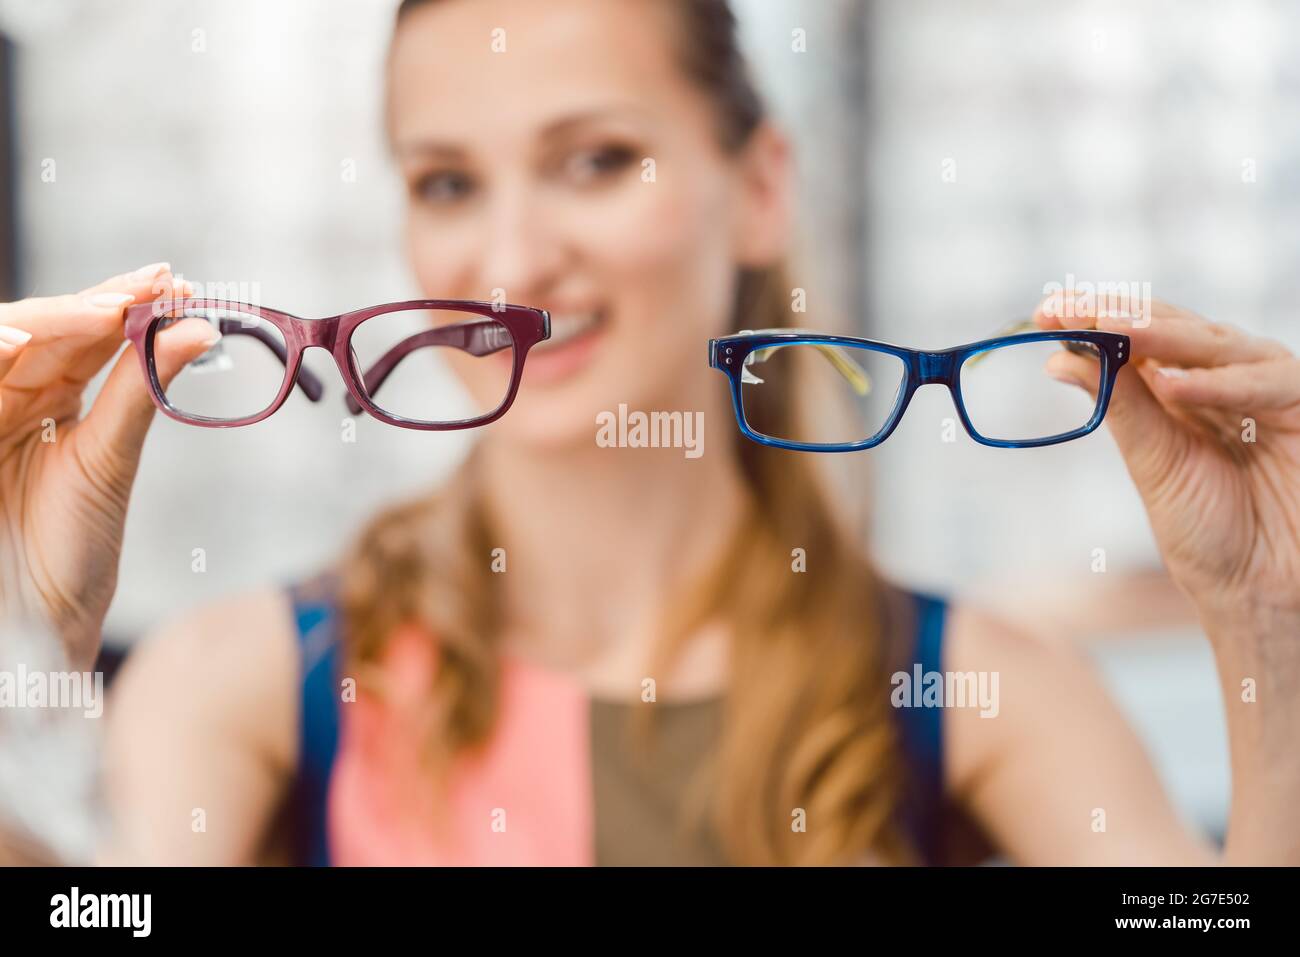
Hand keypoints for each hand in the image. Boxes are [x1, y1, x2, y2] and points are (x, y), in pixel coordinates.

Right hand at [0, 265, 213, 667]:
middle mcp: (10, 398)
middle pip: (44, 329)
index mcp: (49, 401)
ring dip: (51, 319)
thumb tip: (200, 331)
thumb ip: (142, 392)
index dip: (125, 304)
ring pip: (5, 343)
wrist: (33, 624)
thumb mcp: (110, 462)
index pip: (84, 337)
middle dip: (95, 302)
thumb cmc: (72, 553)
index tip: (174, 285)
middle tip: (150, 288)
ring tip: (104, 310)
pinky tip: (27, 341)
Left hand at [1035, 292, 1299, 624]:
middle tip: (1070, 309)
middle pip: (1175, 327)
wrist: (1262, 589)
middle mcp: (1226, 379)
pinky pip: (1265, 383)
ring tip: (1114, 330)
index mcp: (1185, 389)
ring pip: (1217, 344)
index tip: (1045, 312)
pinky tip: (1171, 384)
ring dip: (1164, 335)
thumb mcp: (1153, 462)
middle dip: (1120, 314)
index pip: (1139, 337)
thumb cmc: (1209, 531)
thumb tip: (1060, 357)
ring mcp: (1268, 388)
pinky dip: (1218, 384)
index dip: (1095, 318)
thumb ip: (1119, 405)